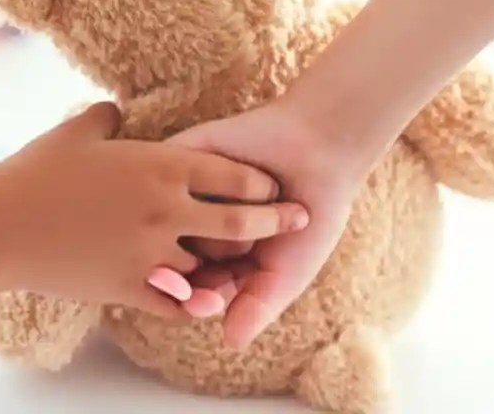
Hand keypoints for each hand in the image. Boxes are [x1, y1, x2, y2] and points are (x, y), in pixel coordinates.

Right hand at [0, 102, 308, 319]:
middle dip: (272, 221)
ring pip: (212, 265)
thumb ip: (105, 119)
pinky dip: (193, 302)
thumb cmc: (34, 174)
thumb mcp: (76, 133)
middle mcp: (164, 209)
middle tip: (294, 221)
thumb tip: (116, 111)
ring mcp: (150, 251)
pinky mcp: (129, 285)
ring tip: (251, 270)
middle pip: (238, 220)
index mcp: (158, 165)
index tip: (270, 184)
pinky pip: (177, 301)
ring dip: (234, 268)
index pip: (229, 173)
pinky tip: (201, 301)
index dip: (255, 180)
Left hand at [170, 100, 368, 345]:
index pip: (188, 290)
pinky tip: (252, 188)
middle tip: (241, 250)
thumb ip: (258, 305)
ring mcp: (184, 193)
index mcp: (215, 261)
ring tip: (255, 215)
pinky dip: (212, 189)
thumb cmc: (311, 216)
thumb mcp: (289, 270)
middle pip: (171, 260)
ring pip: (171, 223)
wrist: (322, 151)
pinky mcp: (182, 156)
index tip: (214, 298)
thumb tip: (231, 342)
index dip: (196, 299)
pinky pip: (173, 182)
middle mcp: (193, 228)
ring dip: (209, 226)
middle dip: (198, 264)